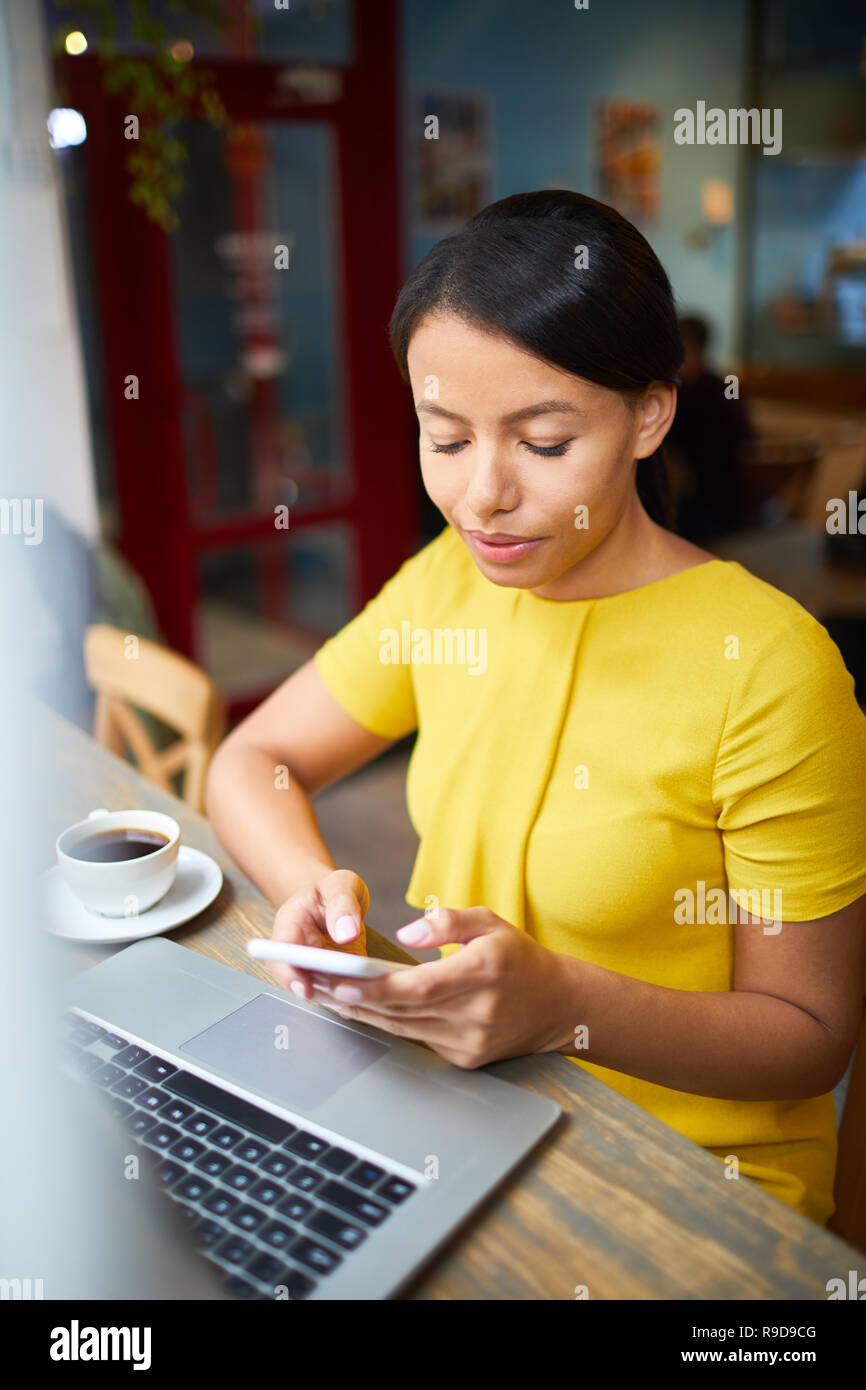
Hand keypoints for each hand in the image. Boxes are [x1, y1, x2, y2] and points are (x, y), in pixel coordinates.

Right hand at [268, 868, 368, 993]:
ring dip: (336, 997)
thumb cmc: (334, 890)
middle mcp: (297, 948)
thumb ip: (342, 903)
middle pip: (296, 977)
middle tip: (341, 996)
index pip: (282, 949)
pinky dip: (350, 997)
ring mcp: (313, 965)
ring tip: (359, 995)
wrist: (338, 899)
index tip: (303, 987)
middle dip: (317, 991)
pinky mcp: (331, 977)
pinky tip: (367, 995)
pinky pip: (337, 992)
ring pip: (318, 990)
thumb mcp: (341, 884)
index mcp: (291, 921)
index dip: (288, 972)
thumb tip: (345, 932)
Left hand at [305, 906, 579, 1068]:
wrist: (559, 1007)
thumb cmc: (518, 958)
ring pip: (406, 1029)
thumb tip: (407, 933)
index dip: (380, 988)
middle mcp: (479, 1012)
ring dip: (365, 1015)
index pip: (422, 986)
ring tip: (330, 996)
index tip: (344, 984)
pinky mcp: (467, 1059)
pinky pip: (418, 1040)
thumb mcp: (490, 922)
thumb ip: (448, 920)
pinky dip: (389, 1025)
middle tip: (319, 986)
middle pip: (406, 1011)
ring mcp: (472, 1042)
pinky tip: (363, 1011)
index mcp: (485, 971)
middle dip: (358, 1000)